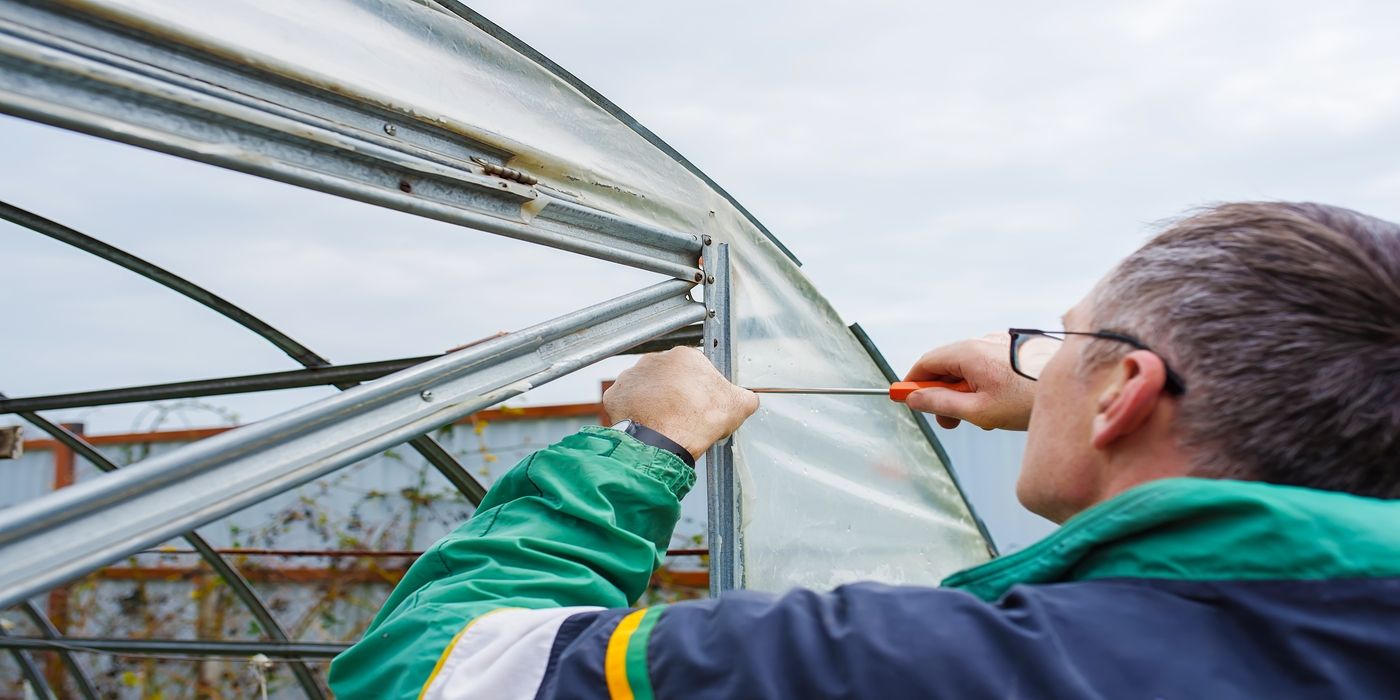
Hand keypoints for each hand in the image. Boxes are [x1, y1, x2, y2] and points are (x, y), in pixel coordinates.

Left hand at [603, 347, 758, 457]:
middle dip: (673, 394)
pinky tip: (645, 425)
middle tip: (681, 416)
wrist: (663, 442)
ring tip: (662, 423)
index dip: (699, 390)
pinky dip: (633, 413)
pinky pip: (625, 402)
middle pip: (667, 377)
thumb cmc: (697, 421)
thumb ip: (746, 397)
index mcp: (685, 356)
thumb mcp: (737, 407)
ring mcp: (632, 376)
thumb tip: (749, 399)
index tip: (700, 405)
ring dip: (652, 402)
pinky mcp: (615, 394)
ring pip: (645, 389)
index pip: (694, 370)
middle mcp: (655, 359)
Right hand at [903, 333, 1035, 429]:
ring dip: (962, 391)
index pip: (927, 362)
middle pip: (946, 364)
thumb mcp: (977, 411)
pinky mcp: (1014, 349)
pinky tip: (996, 404)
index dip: (912, 382)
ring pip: (966, 366)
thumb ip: (941, 404)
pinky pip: (985, 364)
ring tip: (977, 417)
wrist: (1075, 392)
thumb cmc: (1026, 402)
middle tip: (946, 421)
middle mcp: (982, 340)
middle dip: (940, 393)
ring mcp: (999, 342)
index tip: (904, 399)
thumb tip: (914, 399)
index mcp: (969, 352)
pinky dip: (980, 383)